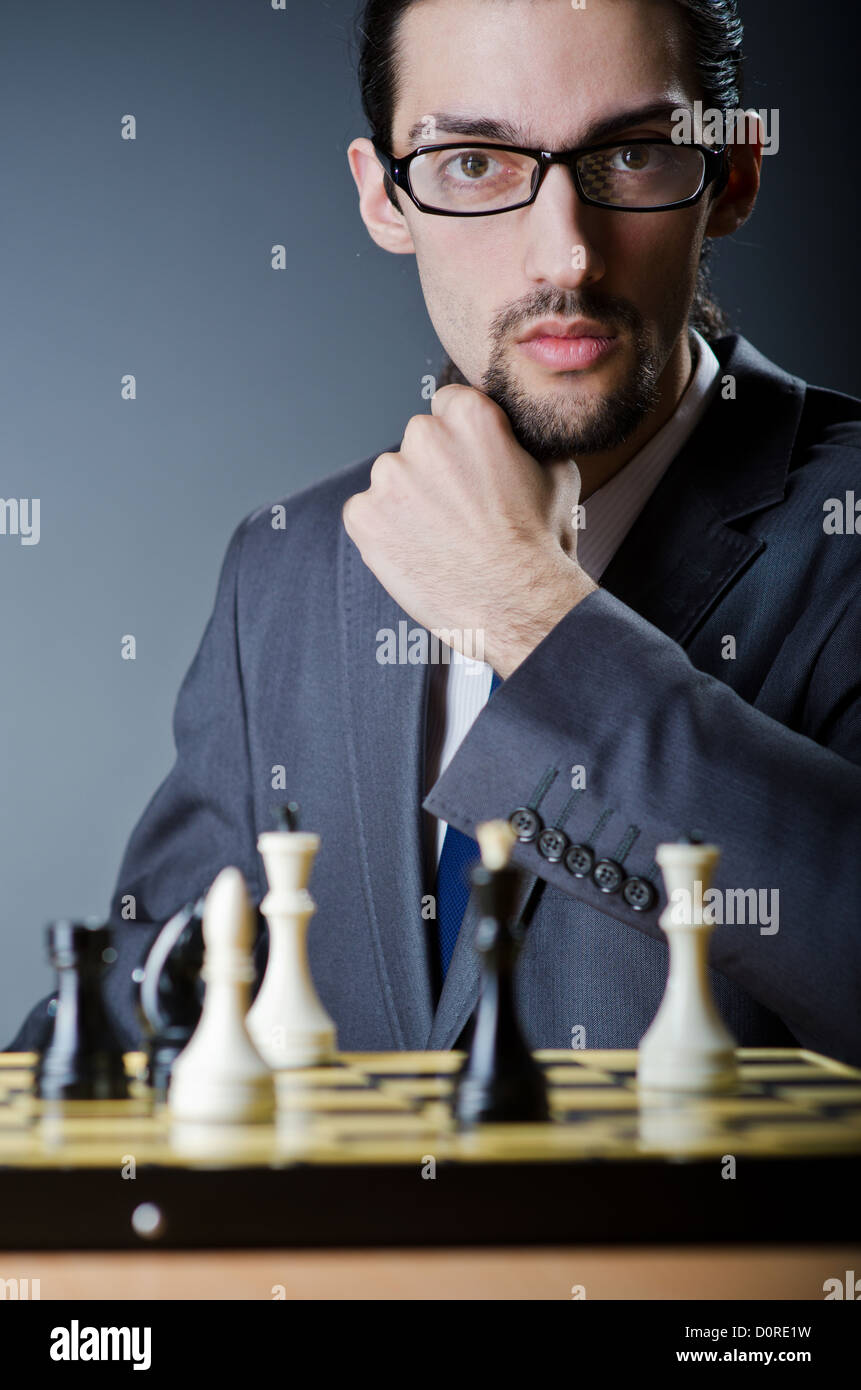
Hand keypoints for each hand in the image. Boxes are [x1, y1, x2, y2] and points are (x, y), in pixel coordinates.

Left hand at [342, 384, 596, 677]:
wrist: (517, 605)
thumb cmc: (540, 545)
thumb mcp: (556, 472)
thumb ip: (521, 439)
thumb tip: (512, 434)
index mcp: (470, 416)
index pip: (448, 405)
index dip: (460, 441)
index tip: (468, 468)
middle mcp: (424, 436)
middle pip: (418, 443)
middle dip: (434, 471)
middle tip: (460, 513)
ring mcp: (388, 477)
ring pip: (392, 481)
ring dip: (408, 503)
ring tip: (443, 540)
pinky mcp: (363, 516)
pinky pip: (366, 514)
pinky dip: (385, 533)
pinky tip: (419, 553)